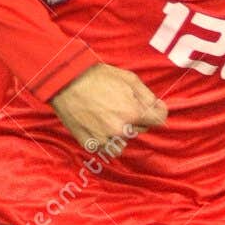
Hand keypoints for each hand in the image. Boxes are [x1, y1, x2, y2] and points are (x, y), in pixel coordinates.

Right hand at [51, 62, 166, 157]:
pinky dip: (105, 139)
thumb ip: (148, 96)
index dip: (157, 112)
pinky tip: (97, 124)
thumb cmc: (97, 77)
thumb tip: (158, 107)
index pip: (159, 120)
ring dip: (121, 132)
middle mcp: (121, 130)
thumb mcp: (128, 78)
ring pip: (124, 142)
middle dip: (135, 119)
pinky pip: (106, 147)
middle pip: (141, 129)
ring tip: (107, 116)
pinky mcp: (91, 145)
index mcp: (133, 112)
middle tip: (119, 104)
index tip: (153, 108)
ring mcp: (105, 139)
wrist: (65, 83)